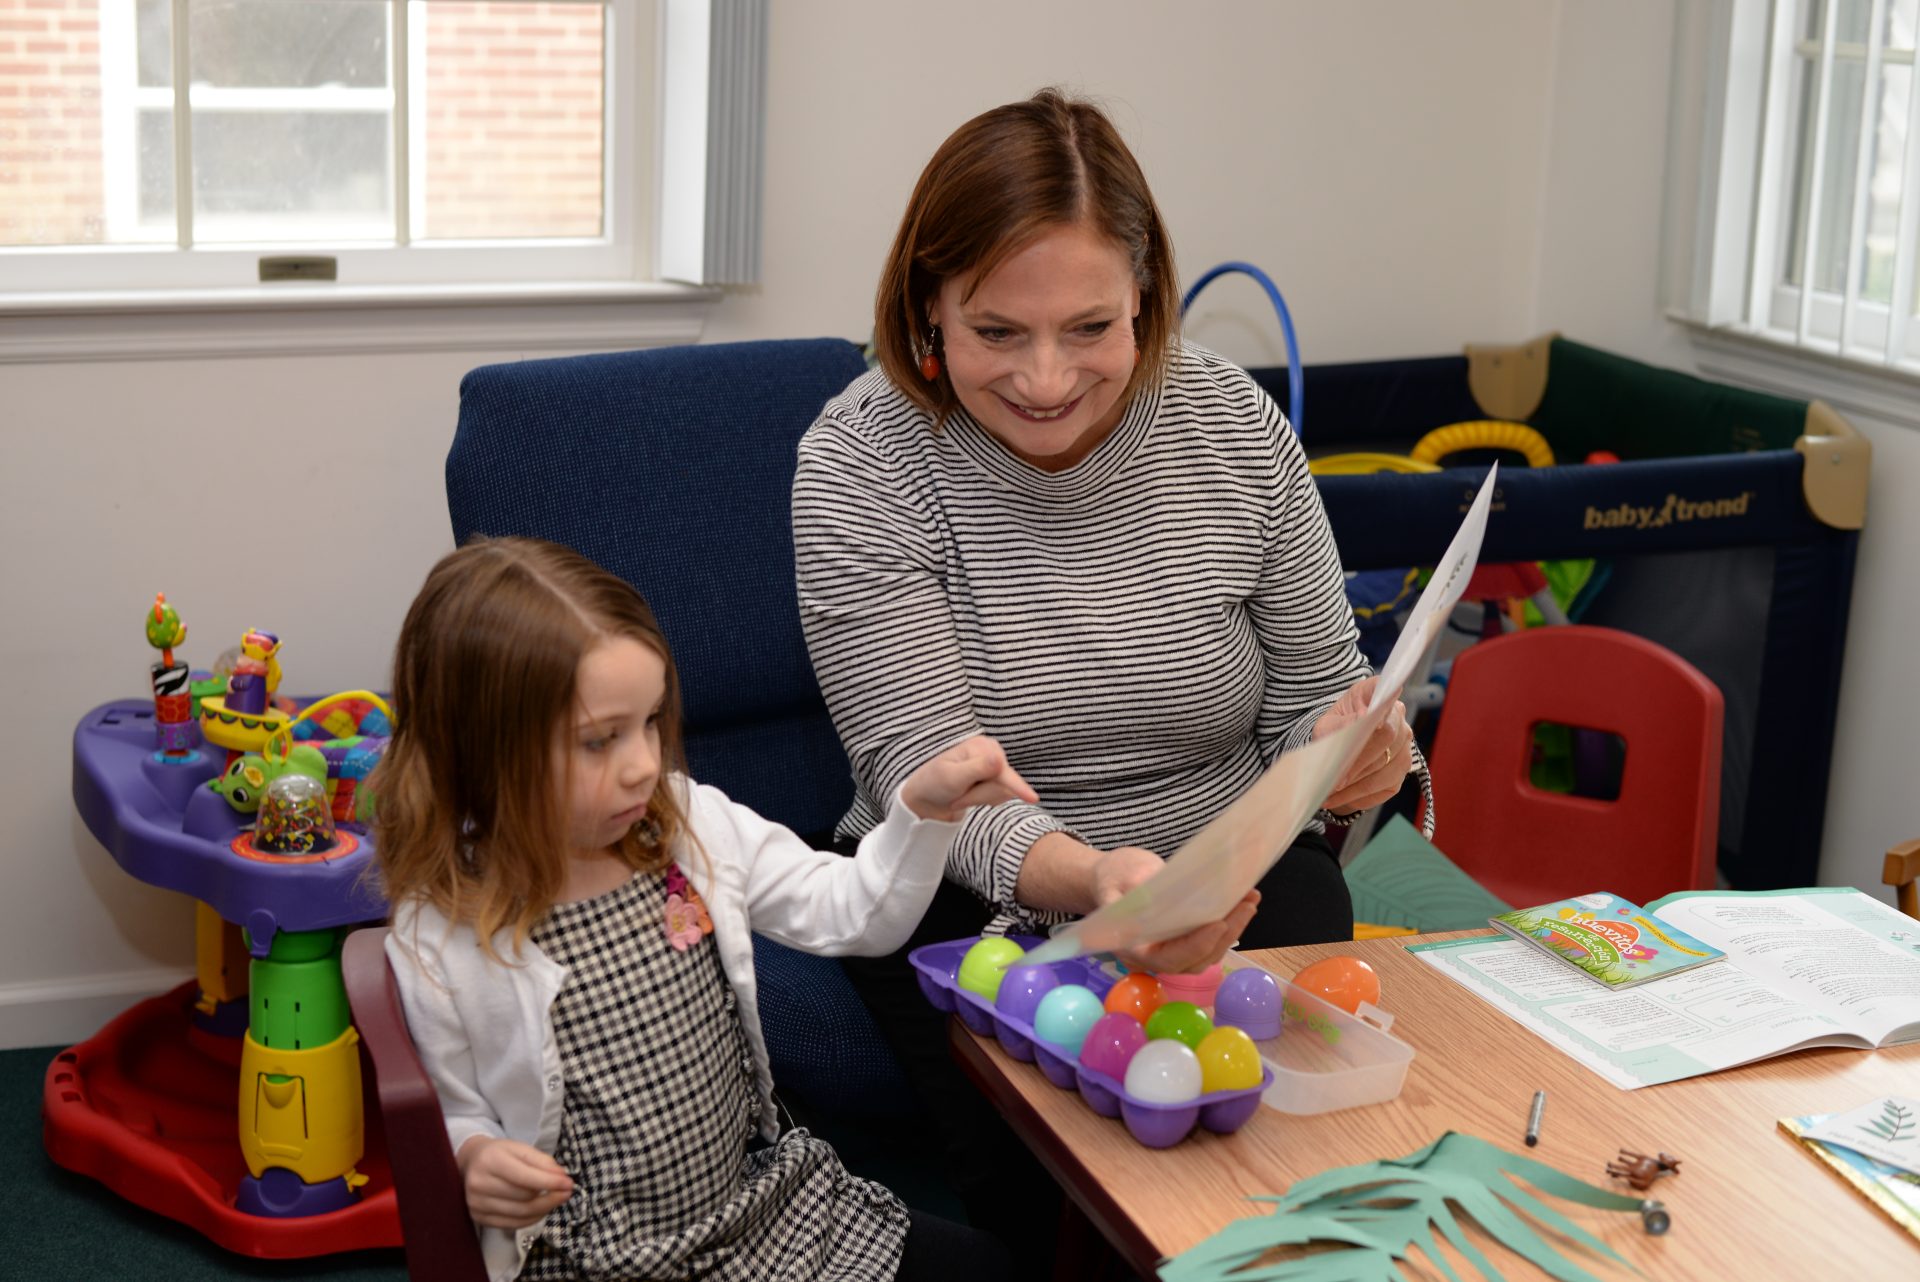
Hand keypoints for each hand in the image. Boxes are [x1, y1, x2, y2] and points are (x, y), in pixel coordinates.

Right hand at [457, 1135, 573, 1229]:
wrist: (471, 1163)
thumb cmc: (500, 1154)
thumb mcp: (520, 1148)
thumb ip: (542, 1161)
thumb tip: (561, 1177)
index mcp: (490, 1161)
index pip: (524, 1177)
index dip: (549, 1183)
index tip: (569, 1183)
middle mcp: (479, 1184)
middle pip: (523, 1198)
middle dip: (550, 1196)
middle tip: (566, 1192)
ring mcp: (477, 1204)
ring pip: (520, 1214)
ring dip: (544, 1209)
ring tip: (556, 1199)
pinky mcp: (479, 1218)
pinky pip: (512, 1225)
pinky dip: (531, 1219)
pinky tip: (541, 1210)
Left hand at [901, 735, 1037, 821]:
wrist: (925, 800)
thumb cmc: (933, 785)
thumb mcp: (951, 777)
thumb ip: (976, 769)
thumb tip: (999, 759)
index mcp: (982, 746)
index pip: (1002, 771)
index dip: (1017, 786)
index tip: (1033, 800)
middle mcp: (992, 753)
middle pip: (1004, 784)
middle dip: (980, 796)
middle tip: (956, 798)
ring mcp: (994, 768)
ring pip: (1004, 793)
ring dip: (979, 800)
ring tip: (958, 796)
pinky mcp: (994, 781)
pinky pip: (1001, 797)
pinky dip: (983, 801)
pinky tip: (968, 797)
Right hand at [1090, 846, 1261, 973]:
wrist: (1111, 878)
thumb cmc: (1111, 877)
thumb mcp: (1115, 879)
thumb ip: (1130, 896)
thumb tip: (1150, 905)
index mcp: (1133, 947)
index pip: (1169, 959)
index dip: (1196, 945)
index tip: (1219, 923)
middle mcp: (1154, 957)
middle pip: (1195, 960)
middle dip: (1225, 935)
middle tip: (1246, 905)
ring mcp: (1171, 951)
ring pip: (1207, 954)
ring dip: (1233, 930)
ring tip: (1250, 900)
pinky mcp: (1183, 942)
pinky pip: (1209, 943)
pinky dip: (1229, 926)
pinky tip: (1242, 903)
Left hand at [1312, 676, 1412, 814]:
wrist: (1340, 749)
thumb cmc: (1334, 731)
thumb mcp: (1328, 725)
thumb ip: (1341, 723)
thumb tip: (1360, 719)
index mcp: (1378, 697)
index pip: (1387, 697)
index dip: (1380, 708)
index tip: (1364, 718)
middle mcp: (1399, 719)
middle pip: (1387, 738)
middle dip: (1360, 761)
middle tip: (1336, 778)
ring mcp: (1404, 746)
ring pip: (1387, 768)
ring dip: (1357, 785)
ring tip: (1329, 794)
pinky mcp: (1401, 771)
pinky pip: (1385, 787)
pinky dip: (1360, 796)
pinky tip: (1338, 799)